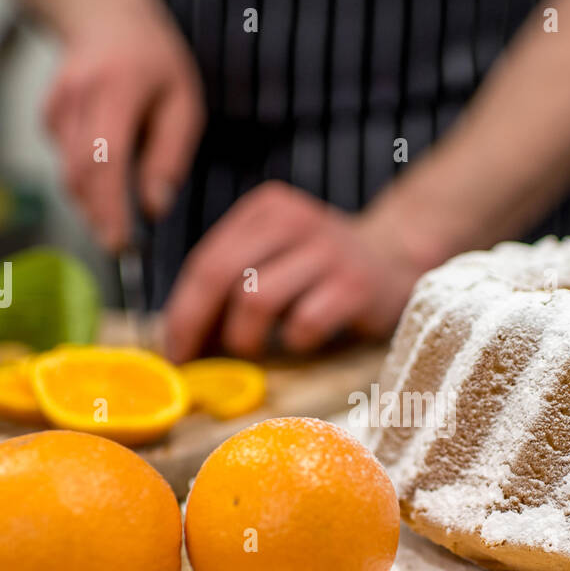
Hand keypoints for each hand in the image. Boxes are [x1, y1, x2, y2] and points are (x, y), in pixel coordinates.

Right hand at [41, 0, 203, 249]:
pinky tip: (108, 165)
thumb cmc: (154, 61)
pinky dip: (88, 178)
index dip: (109, 208)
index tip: (121, 242)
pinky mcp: (47, 116)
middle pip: (78, 173)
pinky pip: (66, 162)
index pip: (104, 158)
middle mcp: (77, 95)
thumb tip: (154, 206)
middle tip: (121, 243)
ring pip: (69, 173)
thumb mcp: (183, 104)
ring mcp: (56, 105)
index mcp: (116, 87)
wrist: (107, 18)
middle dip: (99, 216)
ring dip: (94, 201)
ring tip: (120, 208)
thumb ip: (169, 157)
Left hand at [163, 181, 426, 361]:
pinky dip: (294, 342)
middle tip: (194, 361)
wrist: (395, 261)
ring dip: (245, 338)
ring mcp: (328, 250)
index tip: (174, 347)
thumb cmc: (320, 269)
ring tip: (254, 349)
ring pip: (255, 300)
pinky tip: (302, 341)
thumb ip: (231, 280)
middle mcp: (295, 220)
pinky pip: (303, 323)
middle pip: (221, 275)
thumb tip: (179, 335)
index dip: (183, 308)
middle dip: (198, 324)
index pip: (207, 259)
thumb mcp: (275, 254)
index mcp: (267, 209)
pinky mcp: (356, 284)